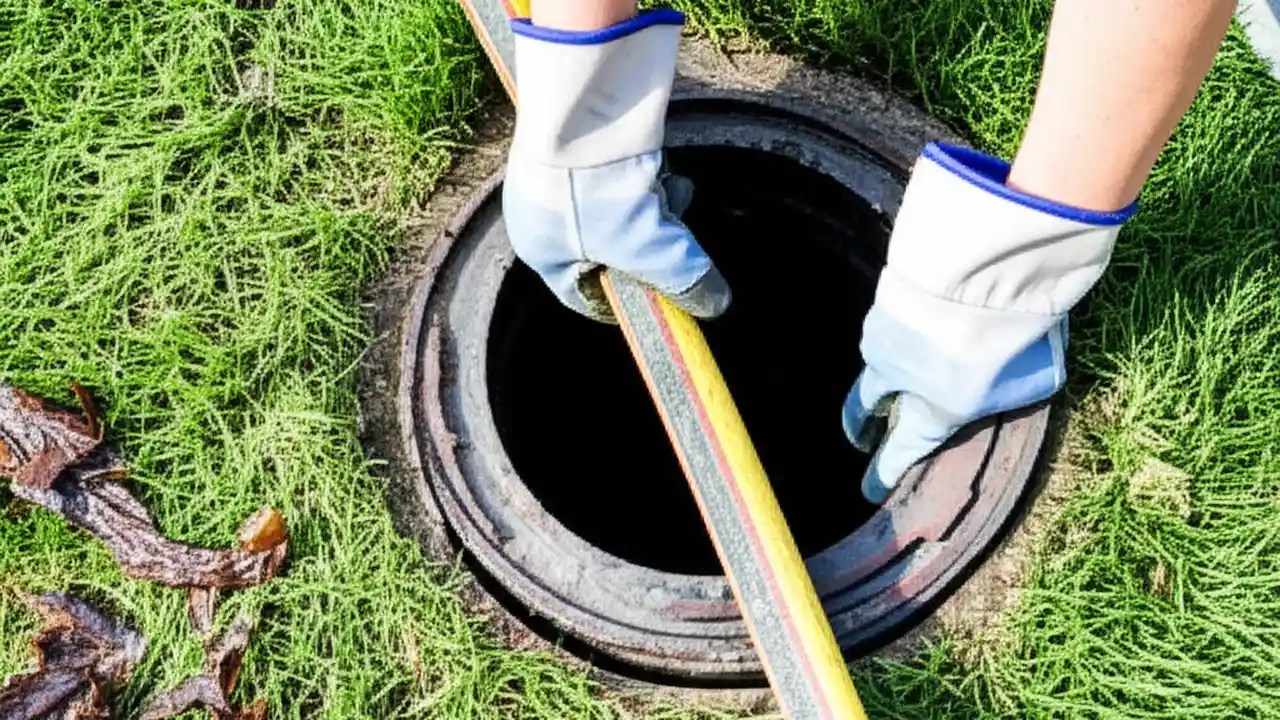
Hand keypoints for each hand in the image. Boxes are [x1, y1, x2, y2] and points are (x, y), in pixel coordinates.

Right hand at [502, 9, 730, 323]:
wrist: (588, 104)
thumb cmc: (603, 193)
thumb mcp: (650, 250)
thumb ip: (684, 279)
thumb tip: (715, 303)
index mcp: (541, 252)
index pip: (585, 296)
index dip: (631, 301)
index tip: (667, 300)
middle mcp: (543, 216)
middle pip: (609, 250)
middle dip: (651, 247)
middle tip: (676, 239)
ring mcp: (561, 176)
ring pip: (620, 211)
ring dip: (653, 209)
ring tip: (671, 195)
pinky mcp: (584, 142)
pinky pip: (621, 175)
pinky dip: (645, 177)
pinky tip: (661, 168)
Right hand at [845, 142, 1136, 502]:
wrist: (979, 266)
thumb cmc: (1014, 332)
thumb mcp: (1036, 374)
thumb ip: (1015, 386)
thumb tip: (1008, 378)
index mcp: (937, 411)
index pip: (902, 451)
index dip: (884, 471)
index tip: (870, 488)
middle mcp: (900, 378)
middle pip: (865, 406)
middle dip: (860, 423)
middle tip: (859, 432)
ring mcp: (886, 334)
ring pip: (874, 360)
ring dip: (879, 369)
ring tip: (886, 367)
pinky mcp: (887, 295)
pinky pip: (886, 320)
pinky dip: (895, 326)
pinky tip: (911, 314)